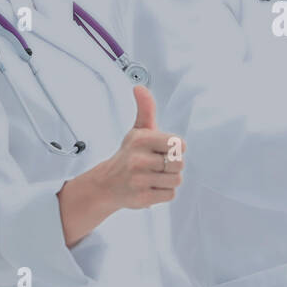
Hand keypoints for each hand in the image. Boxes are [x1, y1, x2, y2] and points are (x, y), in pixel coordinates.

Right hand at [99, 86, 185, 209]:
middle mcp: (138, 159)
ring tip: (154, 176)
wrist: (106, 184)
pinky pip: (169, 195)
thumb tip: (139, 88)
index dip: (176, 147)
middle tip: (158, 164)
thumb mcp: (138, 129)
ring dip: (169, 180)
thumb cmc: (129, 154)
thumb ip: (145, 108)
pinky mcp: (142, 198)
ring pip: (176, 180)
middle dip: (173, 165)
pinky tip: (151, 187)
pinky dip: (163, 193)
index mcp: (141, 139)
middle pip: (179, 163)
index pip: (178, 143)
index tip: (164, 149)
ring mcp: (139, 180)